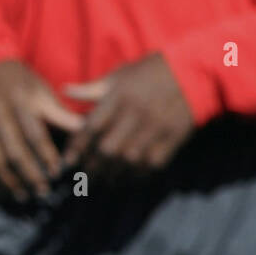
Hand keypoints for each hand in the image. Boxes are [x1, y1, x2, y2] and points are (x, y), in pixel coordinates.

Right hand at [0, 59, 83, 201]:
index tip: (57, 172)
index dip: (46, 155)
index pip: (33, 133)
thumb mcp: (39, 90)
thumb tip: (86, 132)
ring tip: (23, 195)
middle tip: (43, 191)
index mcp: (16, 98)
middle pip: (12, 150)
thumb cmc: (17, 83)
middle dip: (29, 174)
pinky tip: (0, 190)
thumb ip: (59, 114)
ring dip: (8, 181)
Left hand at [61, 53, 194, 180]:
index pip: (92, 127)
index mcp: (118, 97)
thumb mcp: (119, 76)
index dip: (78, 146)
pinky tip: (128, 178)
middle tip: (83, 176)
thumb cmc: (148, 73)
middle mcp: (135, 115)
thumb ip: (92, 89)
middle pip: (109, 148)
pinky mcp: (173, 138)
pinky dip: (139, 174)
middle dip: (94, 165)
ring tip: (103, 181)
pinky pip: (153, 163)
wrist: (191, 73)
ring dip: (114, 174)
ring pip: (130, 160)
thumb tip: (64, 90)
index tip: (68, 160)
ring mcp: (155, 128)